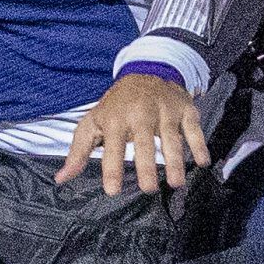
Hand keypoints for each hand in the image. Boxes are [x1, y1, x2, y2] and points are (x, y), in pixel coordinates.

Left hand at [56, 71, 208, 195]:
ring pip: (171, 139)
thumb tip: (61, 179)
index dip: (111, 169)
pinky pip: (193, 129)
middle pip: (144, 144)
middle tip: (148, 189)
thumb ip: (78, 152)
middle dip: (146, 167)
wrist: (146, 73)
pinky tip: (202, 162)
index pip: (113, 147)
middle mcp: (141, 114)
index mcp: (116, 119)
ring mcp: (165, 111)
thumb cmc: (117, 106)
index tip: (112, 190)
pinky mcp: (185, 110)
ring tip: (176, 183)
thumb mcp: (93, 123)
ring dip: (175, 161)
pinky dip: (199, 145)